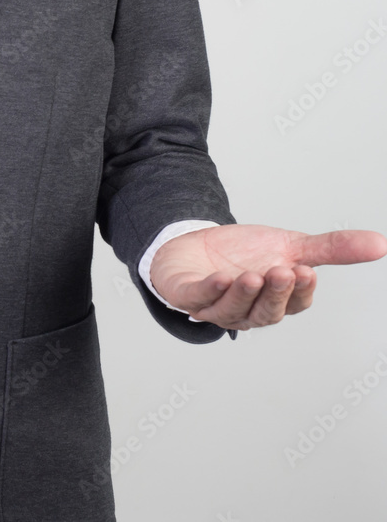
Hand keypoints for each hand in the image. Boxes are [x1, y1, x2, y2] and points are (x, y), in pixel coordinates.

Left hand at [149, 224, 386, 330]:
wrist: (193, 244)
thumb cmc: (243, 252)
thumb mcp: (290, 246)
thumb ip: (331, 249)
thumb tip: (381, 244)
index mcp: (274, 302)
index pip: (294, 304)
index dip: (300, 291)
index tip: (306, 271)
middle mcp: (247, 311)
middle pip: (266, 311)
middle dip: (275, 293)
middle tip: (283, 271)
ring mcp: (215, 306)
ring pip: (233, 309)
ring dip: (244, 293)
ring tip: (253, 275)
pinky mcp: (186, 295)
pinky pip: (200, 298)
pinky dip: (210, 290)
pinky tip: (220, 278)